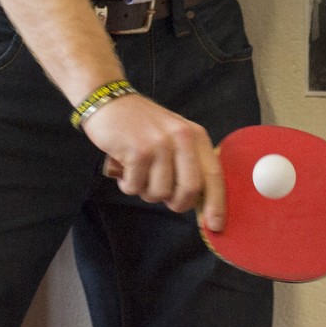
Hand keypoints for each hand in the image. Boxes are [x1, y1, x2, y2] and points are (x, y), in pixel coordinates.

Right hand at [81, 93, 225, 229]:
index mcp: (195, 134)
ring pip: (159, 193)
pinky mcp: (138, 151)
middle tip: (160, 192)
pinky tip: (123, 165)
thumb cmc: (141, 124)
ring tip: (137, 170)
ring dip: (145, 190)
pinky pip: (136, 187)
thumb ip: (188, 162)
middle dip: (175, 202)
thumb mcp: (173, 135)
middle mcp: (181, 137)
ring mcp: (160, 143)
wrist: (109, 101)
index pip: (213, 174)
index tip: (215, 226)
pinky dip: (127, 183)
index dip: (216, 203)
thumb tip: (201, 203)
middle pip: (189, 190)